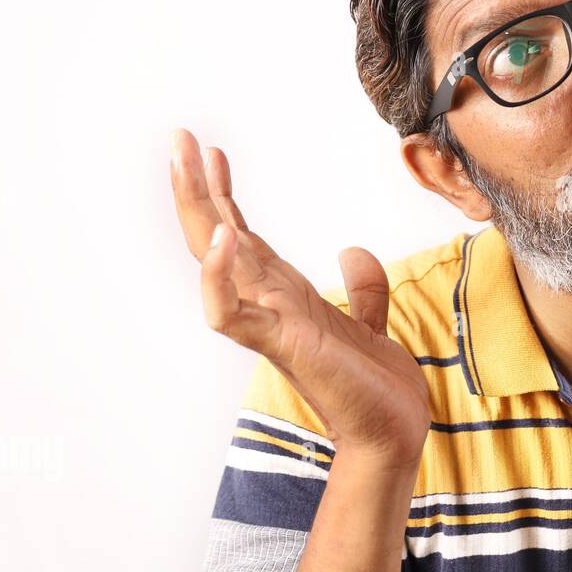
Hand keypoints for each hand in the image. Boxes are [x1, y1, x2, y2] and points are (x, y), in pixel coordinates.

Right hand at [170, 128, 430, 468]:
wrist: (393, 434)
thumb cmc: (376, 389)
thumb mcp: (373, 322)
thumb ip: (363, 288)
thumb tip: (351, 250)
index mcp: (285, 298)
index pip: (243, 236)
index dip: (225, 194)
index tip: (213, 151)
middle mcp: (269, 305)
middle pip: (216, 237)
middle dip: (196, 187)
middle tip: (178, 136)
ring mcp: (270, 324)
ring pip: (215, 262)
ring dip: (198, 211)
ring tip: (187, 163)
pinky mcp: (282, 346)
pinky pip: (232, 313)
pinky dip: (221, 277)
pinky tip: (224, 238)